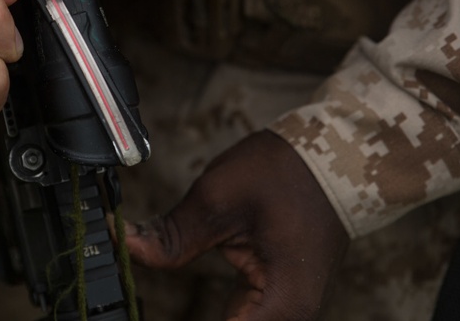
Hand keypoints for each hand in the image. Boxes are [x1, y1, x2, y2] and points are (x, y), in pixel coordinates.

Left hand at [125, 130, 348, 320]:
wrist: (334, 156)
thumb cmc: (286, 173)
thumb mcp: (218, 199)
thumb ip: (171, 236)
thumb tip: (124, 246)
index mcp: (283, 304)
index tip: (137, 313)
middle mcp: (291, 317)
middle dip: (185, 319)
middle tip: (132, 295)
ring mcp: (287, 307)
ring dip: (200, 317)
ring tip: (152, 315)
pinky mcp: (278, 294)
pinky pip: (242, 315)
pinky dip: (217, 311)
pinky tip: (182, 301)